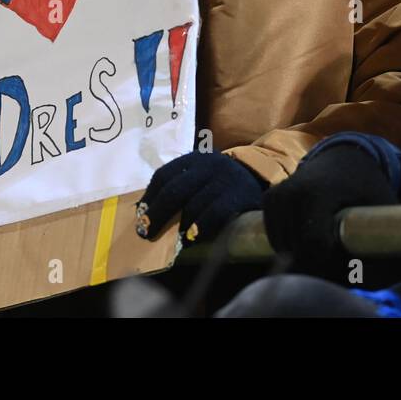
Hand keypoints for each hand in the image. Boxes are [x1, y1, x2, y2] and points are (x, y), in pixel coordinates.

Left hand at [135, 152, 264, 242]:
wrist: (260, 177)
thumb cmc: (220, 184)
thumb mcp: (200, 177)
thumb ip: (179, 188)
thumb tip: (145, 212)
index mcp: (193, 159)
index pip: (164, 175)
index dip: (150, 197)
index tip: (140, 216)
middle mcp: (208, 165)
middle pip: (175, 190)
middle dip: (158, 213)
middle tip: (147, 232)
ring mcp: (224, 179)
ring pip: (194, 203)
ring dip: (180, 224)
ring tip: (172, 240)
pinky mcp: (239, 194)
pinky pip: (215, 212)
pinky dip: (200, 227)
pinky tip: (192, 238)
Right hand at [262, 143, 396, 275]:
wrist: (343, 157)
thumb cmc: (367, 187)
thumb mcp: (383, 209)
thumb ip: (386, 245)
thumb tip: (373, 282)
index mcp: (316, 193)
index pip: (312, 246)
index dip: (329, 265)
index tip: (348, 266)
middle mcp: (289, 193)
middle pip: (296, 251)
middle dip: (318, 264)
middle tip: (342, 260)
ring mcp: (275, 196)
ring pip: (283, 249)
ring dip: (304, 257)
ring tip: (329, 247)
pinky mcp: (269, 200)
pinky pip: (276, 239)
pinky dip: (292, 246)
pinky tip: (312, 237)